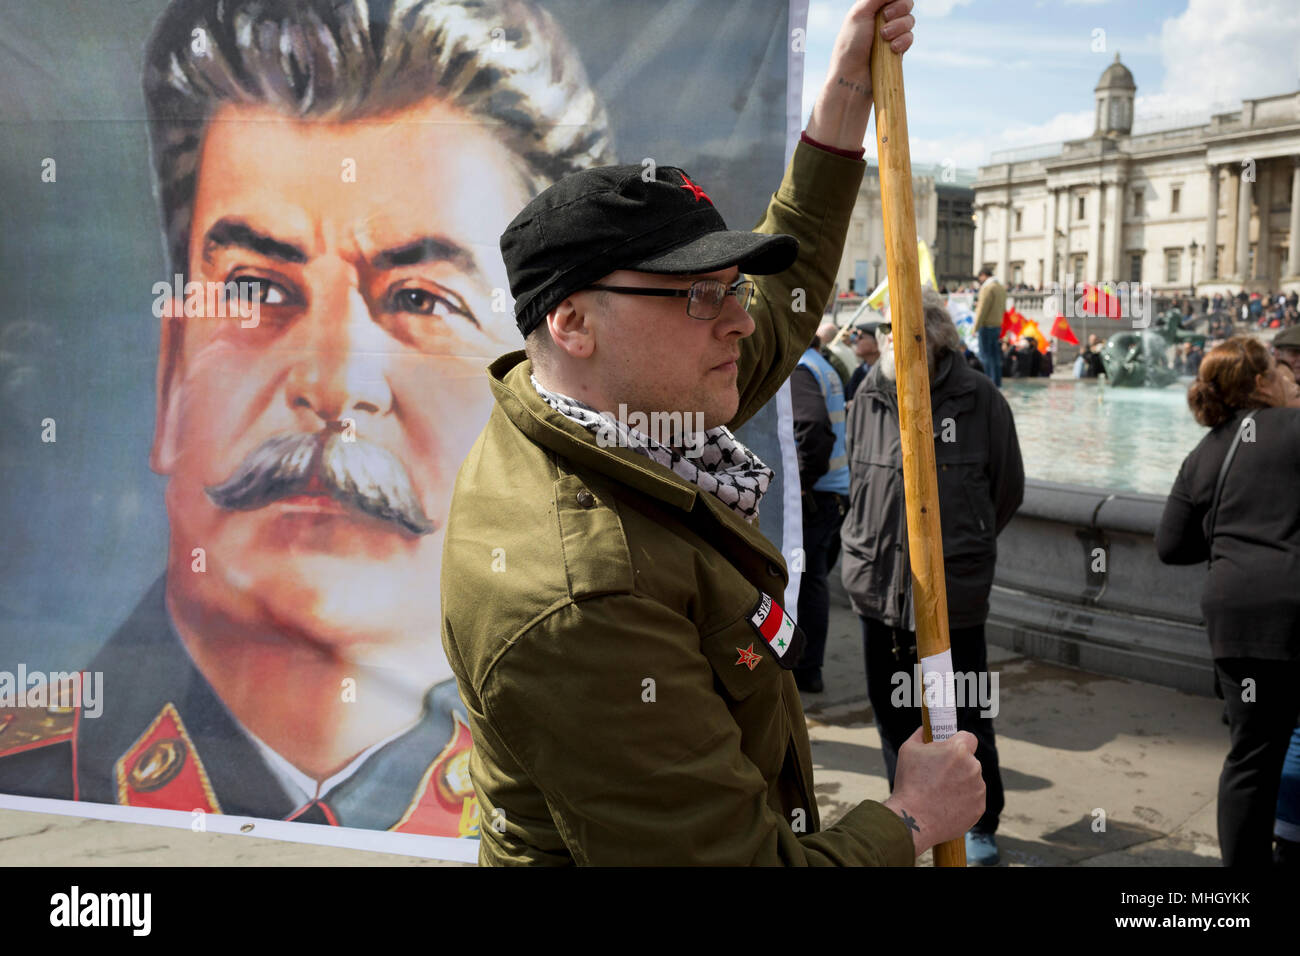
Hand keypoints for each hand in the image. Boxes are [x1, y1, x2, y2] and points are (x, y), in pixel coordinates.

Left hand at [835, 0, 915, 81]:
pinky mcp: (897, 50)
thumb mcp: (859, 13)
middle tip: (885, 18)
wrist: (853, 78)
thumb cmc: (851, 46)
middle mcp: (882, 20)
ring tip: (884, 37)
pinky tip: (892, 49)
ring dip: (899, 26)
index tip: (886, 7)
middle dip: (899, 9)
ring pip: (910, 20)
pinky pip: (910, 37)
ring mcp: (891, 35)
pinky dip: (903, 40)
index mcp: (871, 8)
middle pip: (906, 4)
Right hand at [881, 726, 984, 856]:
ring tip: (940, 793)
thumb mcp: (908, 750)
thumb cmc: (909, 783)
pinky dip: (963, 800)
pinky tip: (946, 805)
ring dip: (961, 783)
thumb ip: (921, 735)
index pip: (968, 737)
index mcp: (958, 750)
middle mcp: (973, 767)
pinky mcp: (979, 808)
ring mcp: (978, 789)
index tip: (950, 749)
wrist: (913, 820)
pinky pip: (973, 798)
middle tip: (939, 775)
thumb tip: (926, 729)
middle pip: (969, 760)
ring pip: (972, 780)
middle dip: (957, 765)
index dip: (959, 741)